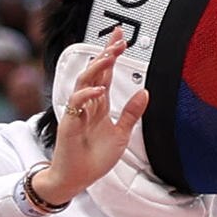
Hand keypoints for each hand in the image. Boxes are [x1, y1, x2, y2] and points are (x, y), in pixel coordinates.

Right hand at [33, 33, 136, 206]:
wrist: (76, 179)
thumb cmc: (94, 158)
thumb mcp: (121, 134)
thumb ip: (131, 113)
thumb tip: (146, 92)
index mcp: (100, 105)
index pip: (106, 74)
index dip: (111, 55)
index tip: (120, 37)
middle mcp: (88, 104)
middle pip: (95, 72)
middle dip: (106, 53)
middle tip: (119, 38)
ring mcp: (77, 112)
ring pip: (84, 82)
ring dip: (97, 67)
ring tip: (110, 55)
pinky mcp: (70, 124)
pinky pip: (76, 103)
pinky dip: (87, 94)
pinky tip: (99, 88)